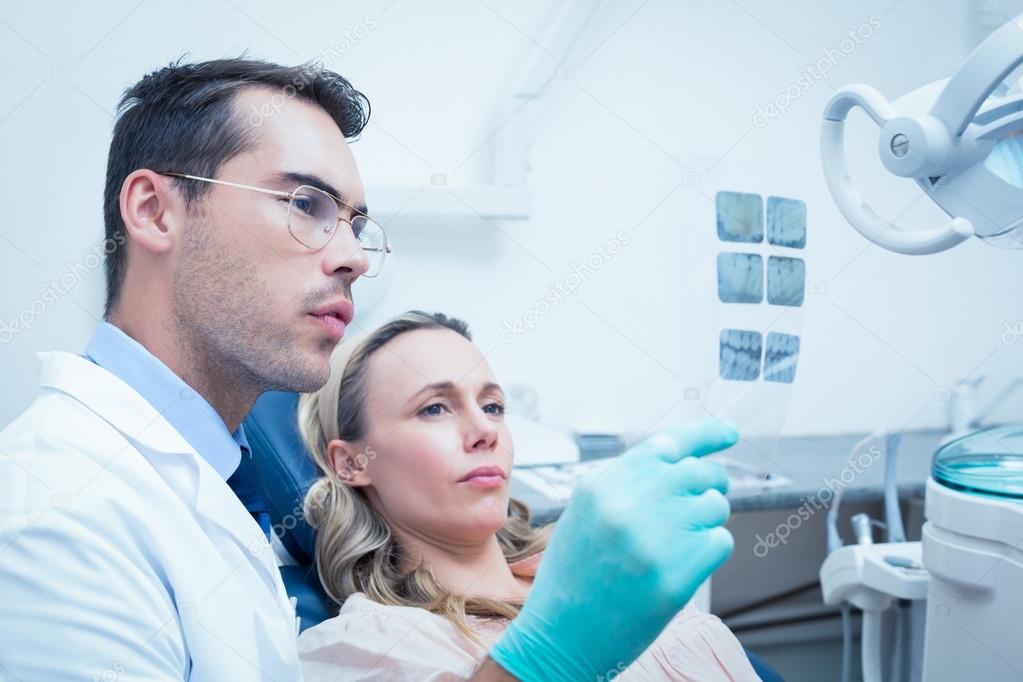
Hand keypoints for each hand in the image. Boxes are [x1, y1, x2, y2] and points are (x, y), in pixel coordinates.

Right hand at [489, 419, 736, 680]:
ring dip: (708, 519)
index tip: (730, 433)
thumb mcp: (587, 512)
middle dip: (712, 482)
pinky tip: (684, 563)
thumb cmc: (577, 573)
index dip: (706, 435)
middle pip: (698, 472)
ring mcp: (654, 538)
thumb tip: (684, 459)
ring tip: (682, 539)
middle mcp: (629, 503)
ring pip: (714, 505)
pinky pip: (720, 541)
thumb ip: (628, 482)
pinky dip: (710, 549)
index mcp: (604, 484)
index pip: (668, 444)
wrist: (562, 636)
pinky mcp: (676, 574)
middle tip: (709, 496)